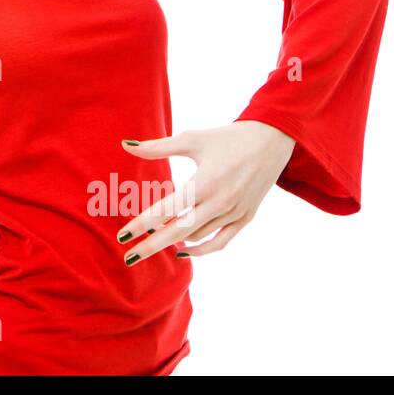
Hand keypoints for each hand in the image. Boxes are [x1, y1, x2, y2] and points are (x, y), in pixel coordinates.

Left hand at [114, 120, 296, 263]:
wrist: (271, 141)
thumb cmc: (226, 138)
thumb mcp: (192, 139)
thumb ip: (157, 147)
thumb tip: (125, 144)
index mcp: (205, 182)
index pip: (166, 209)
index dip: (141, 224)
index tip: (121, 236)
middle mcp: (220, 202)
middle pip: (179, 232)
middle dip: (151, 245)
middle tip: (129, 257)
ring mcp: (235, 213)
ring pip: (197, 237)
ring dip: (174, 243)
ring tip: (151, 244)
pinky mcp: (246, 218)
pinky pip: (220, 242)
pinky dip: (201, 250)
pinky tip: (182, 250)